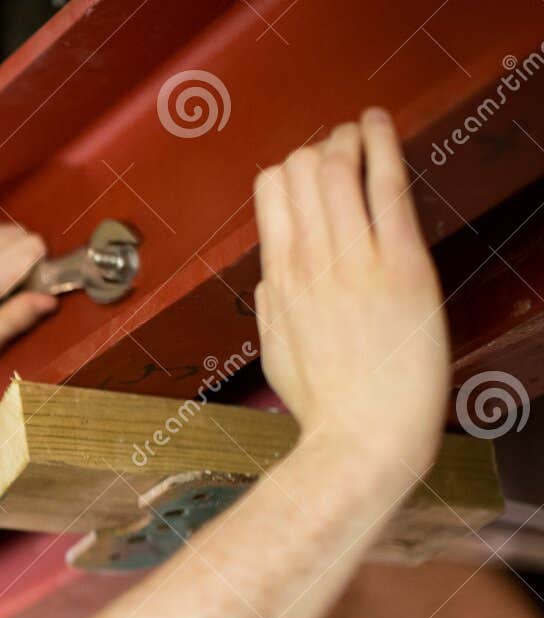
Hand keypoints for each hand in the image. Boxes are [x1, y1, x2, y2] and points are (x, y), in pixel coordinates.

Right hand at [253, 108, 448, 468]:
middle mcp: (311, 264)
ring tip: (361, 131)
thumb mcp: (276, 353)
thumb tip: (269, 276)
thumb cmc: (326, 407)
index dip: (288, 171)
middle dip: (318, 149)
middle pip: (300, 172)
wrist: (363, 438)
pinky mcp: (402, 266)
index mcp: (280, 282)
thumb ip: (270, 306)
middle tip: (339, 148)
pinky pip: (387, 189)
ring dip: (347, 140)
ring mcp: (355, 262)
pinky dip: (383, 145)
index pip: (271, 195)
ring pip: (337, 169)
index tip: (307, 170)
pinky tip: (380, 124)